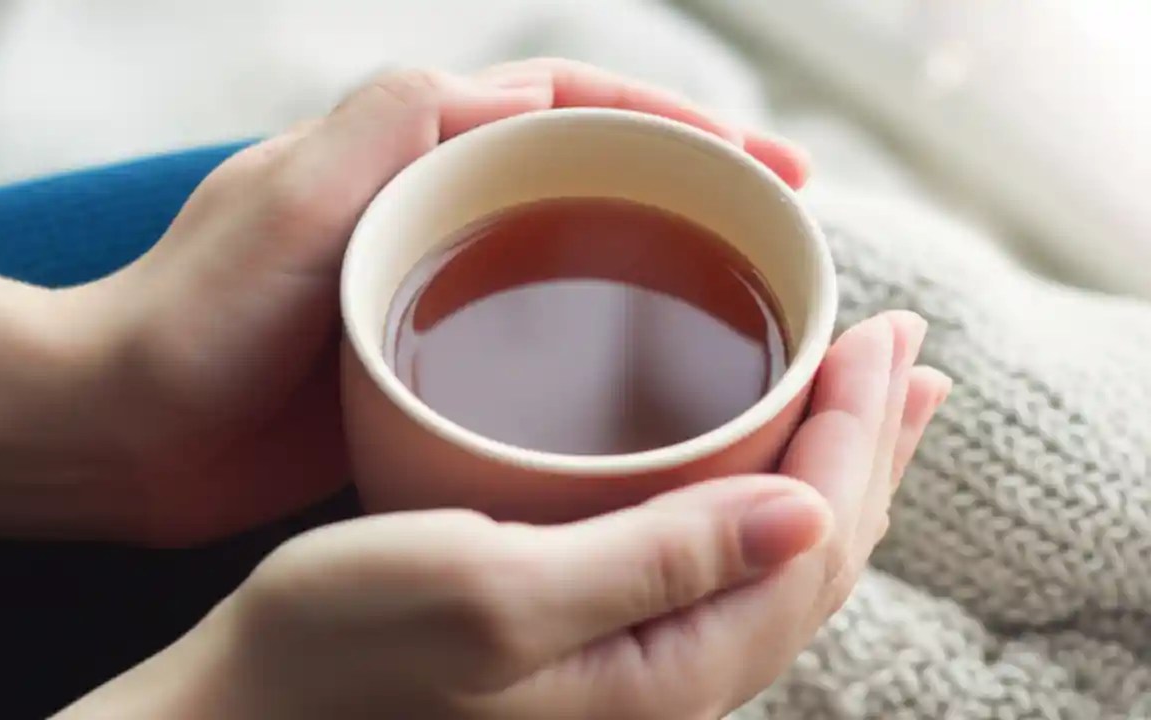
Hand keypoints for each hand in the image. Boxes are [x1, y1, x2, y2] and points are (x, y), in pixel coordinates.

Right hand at [57, 312, 949, 718]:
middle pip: (815, 557)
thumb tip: (804, 512)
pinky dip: (761, 495)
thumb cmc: (342, 645)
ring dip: (829, 469)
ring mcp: (630, 665)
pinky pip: (717, 565)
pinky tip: (758, 463)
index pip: (813, 543)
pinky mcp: (589, 642)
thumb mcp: (492, 590)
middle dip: (870, 448)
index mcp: (661, 671)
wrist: (252, 710)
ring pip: (772, 560)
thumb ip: (654, 561)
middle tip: (907, 352)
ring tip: (867, 401)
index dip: (860, 436)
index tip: (880, 335)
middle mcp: (666, 680)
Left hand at [69, 58, 812, 545]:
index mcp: (409, 149)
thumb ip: (387, 129)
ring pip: (570, 256)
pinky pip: (530, 339)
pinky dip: (594, 349)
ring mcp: (430, 283)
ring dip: (654, 267)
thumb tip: (487, 83)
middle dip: (689, 190)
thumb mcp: (289, 203)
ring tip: (739, 309)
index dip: (675, 125)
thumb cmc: (189, 317)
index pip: (569, 107)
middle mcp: (429, 203)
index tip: (767, 168)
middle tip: (781, 236)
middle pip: (588, 175)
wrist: (120, 431)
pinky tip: (641, 393)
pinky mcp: (422, 359)